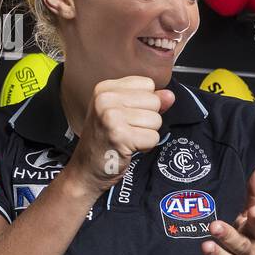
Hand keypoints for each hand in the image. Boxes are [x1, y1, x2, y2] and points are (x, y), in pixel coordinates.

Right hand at [66, 76, 174, 191]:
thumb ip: (148, 102)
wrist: (85, 170)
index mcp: (105, 89)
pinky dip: (145, 146)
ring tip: (127, 139)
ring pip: (156, 120)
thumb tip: (169, 95)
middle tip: (126, 130)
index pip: (147, 84)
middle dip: (148, 120)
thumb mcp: (122, 114)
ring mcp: (111, 116)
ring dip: (146, 134)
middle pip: (154, 101)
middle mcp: (105, 99)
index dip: (145, 103)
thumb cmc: (103, 141)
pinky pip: (153, 137)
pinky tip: (128, 147)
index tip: (127, 115)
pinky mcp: (120, 135)